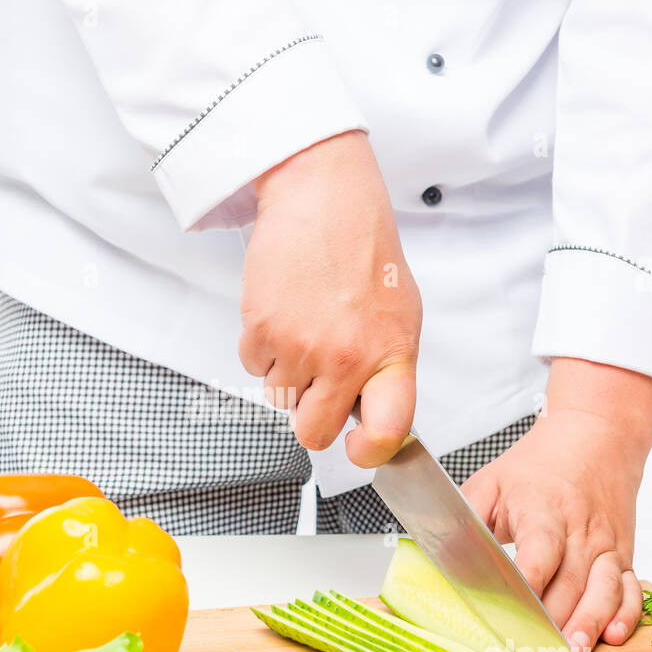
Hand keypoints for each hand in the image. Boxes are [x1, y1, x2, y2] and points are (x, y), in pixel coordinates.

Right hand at [240, 131, 420, 467]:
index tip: (359, 446)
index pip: (388, 431)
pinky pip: (252, 366)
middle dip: (311, 417)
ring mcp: (302, 348)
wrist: (322, 200)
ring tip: (303, 326)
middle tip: (315, 386)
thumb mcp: (398, 313)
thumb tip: (368, 409)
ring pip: (279, 398)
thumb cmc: (362, 251)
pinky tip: (282, 311)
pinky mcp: (262, 330)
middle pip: (315, 432)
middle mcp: (347, 358)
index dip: (370, 451)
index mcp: (391, 354)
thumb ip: (383, 366)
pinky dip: (261, 346)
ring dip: (285, 372)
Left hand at [460, 359, 651, 651]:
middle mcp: (580, 530)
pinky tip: (614, 634)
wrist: (598, 436)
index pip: (538, 552)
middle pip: (570, 582)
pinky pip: (631, 587)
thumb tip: (440, 552)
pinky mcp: (622, 554)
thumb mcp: (491, 482)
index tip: (513, 609)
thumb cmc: (540, 464)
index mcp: (544, 511)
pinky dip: (627, 613)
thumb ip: (464, 518)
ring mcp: (606, 544)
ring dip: (591, 624)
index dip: (528, 583)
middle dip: (555, 622)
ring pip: (604, 589)